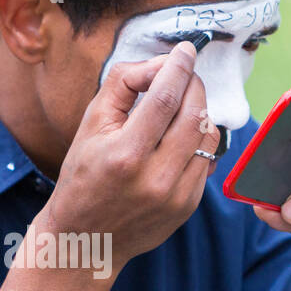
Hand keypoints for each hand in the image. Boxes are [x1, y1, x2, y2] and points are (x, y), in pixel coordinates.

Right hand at [43, 41, 221, 272]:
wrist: (86, 239)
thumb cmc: (83, 177)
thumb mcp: (89, 125)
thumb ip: (123, 85)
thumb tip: (161, 65)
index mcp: (125, 155)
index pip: (164, 97)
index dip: (178, 67)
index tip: (186, 50)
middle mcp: (155, 178)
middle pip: (193, 113)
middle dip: (192, 84)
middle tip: (183, 75)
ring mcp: (176, 195)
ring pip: (207, 135)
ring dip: (199, 110)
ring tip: (182, 105)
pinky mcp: (188, 206)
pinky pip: (207, 159)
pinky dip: (198, 139)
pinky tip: (180, 136)